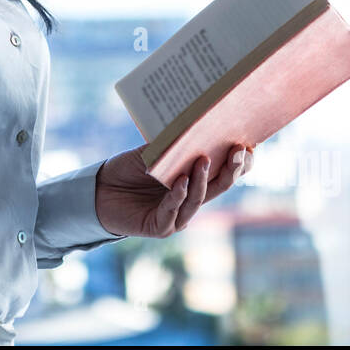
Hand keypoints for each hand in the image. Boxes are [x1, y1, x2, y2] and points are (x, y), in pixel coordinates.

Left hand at [95, 144, 253, 237]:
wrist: (99, 190)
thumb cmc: (127, 169)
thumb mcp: (152, 153)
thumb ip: (172, 145)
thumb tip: (194, 123)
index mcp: (195, 180)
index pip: (225, 174)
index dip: (240, 163)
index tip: (249, 145)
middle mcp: (191, 199)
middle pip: (219, 186)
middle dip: (231, 170)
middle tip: (239, 151)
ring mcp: (178, 215)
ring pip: (198, 198)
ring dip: (203, 180)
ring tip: (204, 160)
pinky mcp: (161, 226)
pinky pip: (174, 210)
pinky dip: (178, 195)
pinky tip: (180, 181)